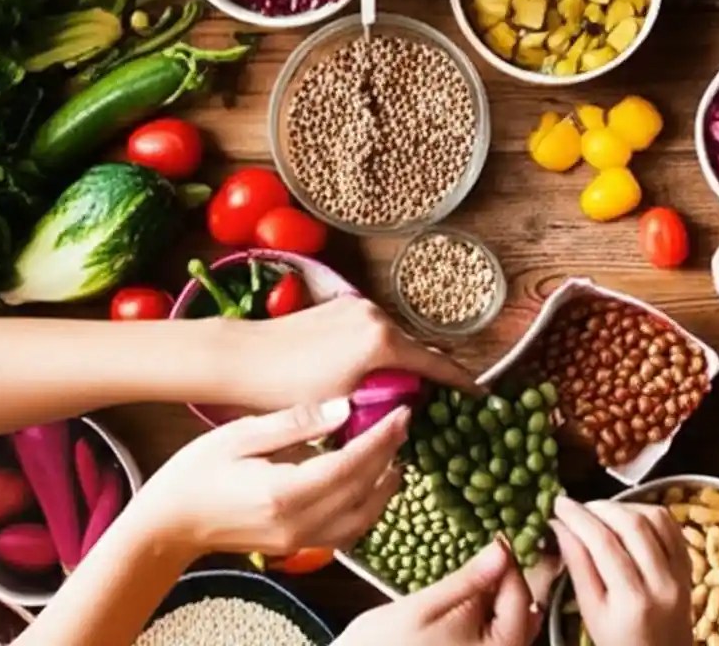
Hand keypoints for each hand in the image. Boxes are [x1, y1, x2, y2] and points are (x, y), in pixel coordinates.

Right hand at [131, 400, 407, 555]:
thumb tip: (344, 409)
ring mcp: (300, 540)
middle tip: (403, 423)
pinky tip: (371, 484)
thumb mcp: (241, 434)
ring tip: (394, 453)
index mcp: (284, 491)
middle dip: (390, 455)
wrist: (169, 524)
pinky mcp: (298, 547)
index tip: (402, 413)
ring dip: (386, 486)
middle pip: (363, 490)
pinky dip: (369, 508)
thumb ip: (296, 423)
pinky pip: (348, 532)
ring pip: (364, 518)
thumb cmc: (196, 472)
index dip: (382, 438)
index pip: (351, 464)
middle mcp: (299, 522)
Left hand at [228, 295, 480, 410]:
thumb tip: (403, 413)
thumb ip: (381, 408)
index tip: (481, 396)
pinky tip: (369, 376)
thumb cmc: (285, 388)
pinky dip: (380, 354)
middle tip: (436, 404)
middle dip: (427, 377)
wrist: (238, 358)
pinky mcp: (338, 306)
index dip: (461, 383)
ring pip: (394, 341)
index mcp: (382, 342)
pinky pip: (374, 333)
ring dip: (400, 365)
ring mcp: (356, 306)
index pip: (436, 365)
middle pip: (416, 350)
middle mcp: (375, 316)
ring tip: (399, 394)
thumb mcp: (341, 408)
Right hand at [337, 539, 543, 645]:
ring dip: (498, 595)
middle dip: (506, 578)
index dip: (509, 561)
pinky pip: (495, 634)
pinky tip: (471, 597)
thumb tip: (503, 549)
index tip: (497, 535)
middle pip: (520, 609)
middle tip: (488, 549)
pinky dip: (488, 613)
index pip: (520, 594)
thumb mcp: (427, 606)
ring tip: (478, 570)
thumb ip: (470, 580)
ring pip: (509, 622)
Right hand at [551, 497, 690, 645]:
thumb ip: (578, 566)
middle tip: (577, 507)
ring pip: (655, 518)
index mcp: (632, 601)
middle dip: (600, 507)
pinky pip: (671, 526)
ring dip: (624, 506)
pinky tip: (627, 517)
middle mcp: (662, 582)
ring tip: (600, 512)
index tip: (559, 503)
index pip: (603, 543)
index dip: (578, 518)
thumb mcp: (591, 612)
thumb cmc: (619, 643)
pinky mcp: (690, 565)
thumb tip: (560, 526)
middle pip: (632, 524)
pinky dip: (647, 513)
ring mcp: (681, 572)